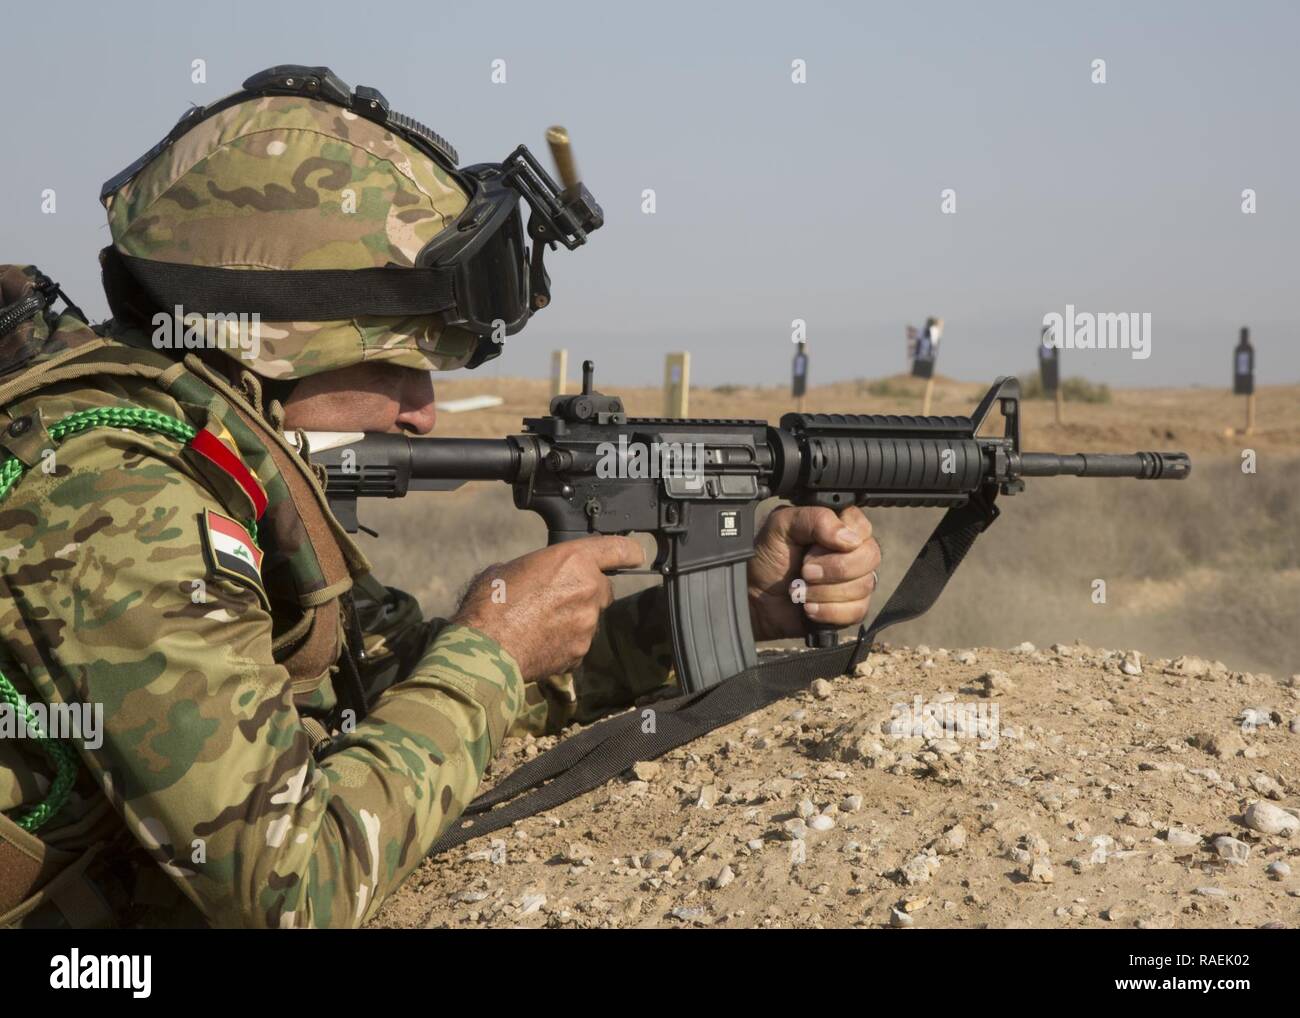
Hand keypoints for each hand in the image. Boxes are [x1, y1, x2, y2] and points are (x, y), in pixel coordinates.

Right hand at [452, 536, 643, 680]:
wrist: (485, 649)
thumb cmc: (490, 605)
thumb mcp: (509, 568)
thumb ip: (537, 568)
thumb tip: (537, 576)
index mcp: (573, 561)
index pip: (618, 550)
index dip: (629, 552)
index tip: (634, 555)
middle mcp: (588, 589)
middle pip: (601, 588)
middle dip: (584, 591)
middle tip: (553, 597)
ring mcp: (587, 623)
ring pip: (589, 617)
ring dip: (572, 618)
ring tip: (538, 623)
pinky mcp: (580, 651)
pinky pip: (579, 642)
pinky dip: (565, 641)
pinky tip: (539, 641)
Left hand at [746, 505, 880, 641]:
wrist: (754, 599)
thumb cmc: (767, 559)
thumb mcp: (781, 526)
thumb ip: (814, 518)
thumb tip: (849, 538)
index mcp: (838, 526)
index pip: (863, 527)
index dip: (841, 541)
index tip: (812, 547)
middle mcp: (851, 552)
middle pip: (870, 556)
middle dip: (834, 568)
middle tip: (804, 571)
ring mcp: (854, 581)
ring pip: (864, 585)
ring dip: (825, 592)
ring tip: (800, 591)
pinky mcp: (851, 608)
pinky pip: (858, 610)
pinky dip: (829, 611)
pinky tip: (809, 608)